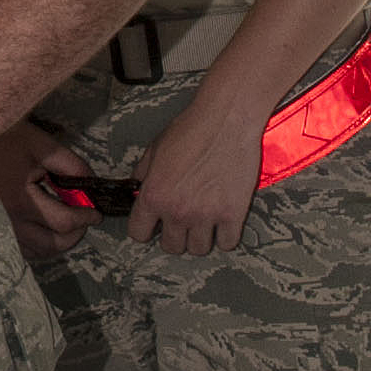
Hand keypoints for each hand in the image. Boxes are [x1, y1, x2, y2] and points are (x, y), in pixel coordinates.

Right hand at [0, 118, 94, 258]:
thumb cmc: (7, 140)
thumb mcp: (44, 146)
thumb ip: (72, 167)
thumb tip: (92, 187)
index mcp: (22, 200)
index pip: (63, 222)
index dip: (85, 219)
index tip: (96, 213)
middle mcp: (10, 220)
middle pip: (52, 244)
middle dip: (75, 234)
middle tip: (84, 219)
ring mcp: (0, 226)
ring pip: (37, 251)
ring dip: (58, 242)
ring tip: (67, 225)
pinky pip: (22, 249)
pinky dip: (39, 245)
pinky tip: (44, 229)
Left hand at [129, 81, 263, 254]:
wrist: (226, 121)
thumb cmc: (190, 130)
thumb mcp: (154, 149)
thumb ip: (142, 175)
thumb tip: (137, 191)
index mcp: (154, 196)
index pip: (138, 234)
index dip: (145, 230)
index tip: (153, 225)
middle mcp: (177, 211)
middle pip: (171, 247)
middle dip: (174, 236)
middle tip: (182, 221)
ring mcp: (206, 216)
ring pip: (199, 249)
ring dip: (199, 238)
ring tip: (203, 222)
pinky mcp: (233, 215)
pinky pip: (227, 244)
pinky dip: (225, 236)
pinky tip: (223, 223)